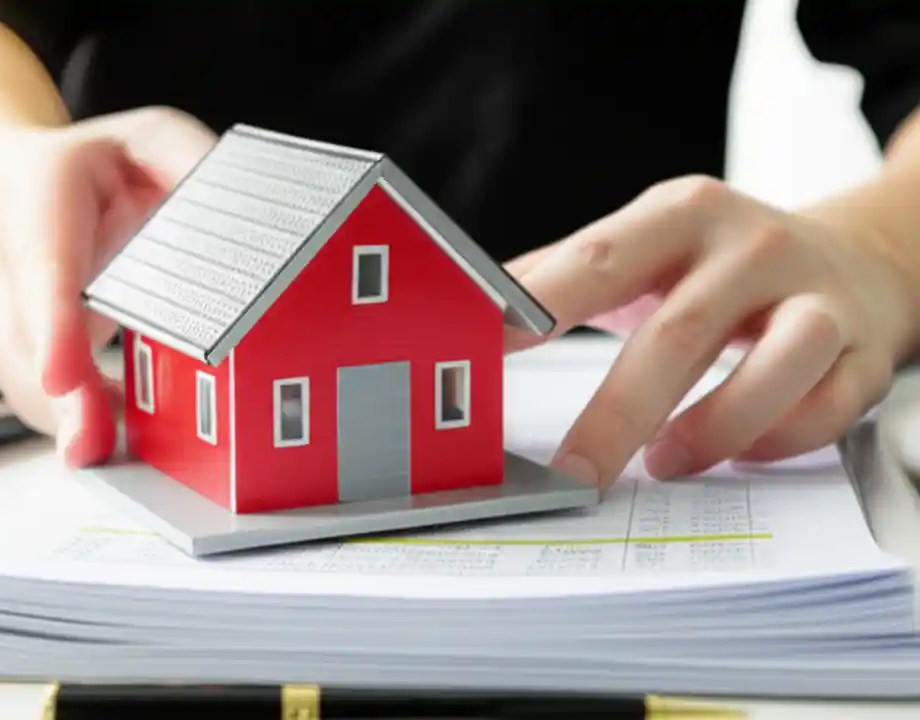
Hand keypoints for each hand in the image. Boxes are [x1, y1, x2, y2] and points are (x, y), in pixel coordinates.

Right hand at [0, 107, 217, 464]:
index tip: (63, 373)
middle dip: (58, 393)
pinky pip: (31, 386)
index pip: (44, 256)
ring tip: (101, 452)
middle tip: (90, 442)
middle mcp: (7, 245)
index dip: (53, 320)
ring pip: (17, 369)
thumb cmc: (105, 161)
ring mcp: (2, 298)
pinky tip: (105, 441)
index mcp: (40, 183)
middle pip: (22, 329)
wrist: (33, 174)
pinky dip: (66, 418)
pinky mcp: (14, 340)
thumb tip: (245, 214)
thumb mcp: (155, 138)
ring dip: (59, 417)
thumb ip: (192, 165)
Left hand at [505, 175, 918, 488]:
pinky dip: (776, 441)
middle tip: (570, 469)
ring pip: (777, 367)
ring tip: (663, 462)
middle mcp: (751, 249)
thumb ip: (561, 275)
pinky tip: (739, 452)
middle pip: (679, 332)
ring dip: (713, 428)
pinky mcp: (862, 352)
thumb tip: (468, 309)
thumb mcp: (647, 245)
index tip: (481, 355)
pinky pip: (825, 408)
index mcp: (681, 215)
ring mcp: (816, 298)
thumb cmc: (723, 263)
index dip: (535, 311)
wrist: (859, 258)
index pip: (595, 261)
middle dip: (616, 412)